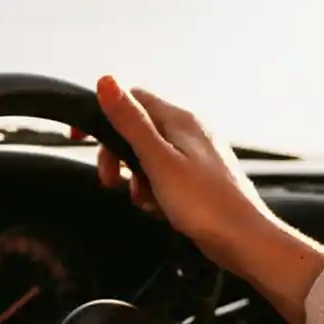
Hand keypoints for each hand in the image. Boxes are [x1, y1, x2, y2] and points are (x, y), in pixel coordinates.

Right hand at [89, 75, 276, 274]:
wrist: (243, 241)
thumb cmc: (207, 205)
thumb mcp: (158, 161)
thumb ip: (131, 122)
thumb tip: (106, 82)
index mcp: (181, 120)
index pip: (132, 99)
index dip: (103, 115)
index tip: (80, 136)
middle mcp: (190, 132)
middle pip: (137, 131)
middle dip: (118, 156)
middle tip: (111, 180)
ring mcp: (196, 156)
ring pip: (149, 158)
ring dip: (137, 180)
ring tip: (145, 200)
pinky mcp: (198, 180)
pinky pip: (164, 178)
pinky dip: (155, 192)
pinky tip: (160, 209)